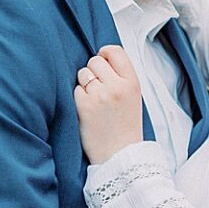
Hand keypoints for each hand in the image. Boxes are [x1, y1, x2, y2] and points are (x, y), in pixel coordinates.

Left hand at [73, 45, 142, 164]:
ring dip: (85, 83)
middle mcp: (117, 86)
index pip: (115, 51)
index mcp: (132, 83)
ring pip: (83, 73)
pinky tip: (88, 110)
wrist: (120, 155)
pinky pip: (75, 89)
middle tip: (99, 88)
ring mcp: (100, 96)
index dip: (104, 53)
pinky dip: (79, 98)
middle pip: (95, 61)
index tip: (102, 60)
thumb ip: (121, 76)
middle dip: (93, 71)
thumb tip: (102, 56)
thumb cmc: (125, 127)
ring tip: (95, 100)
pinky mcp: (84, 106)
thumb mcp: (133, 97)